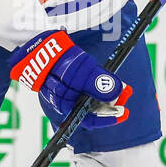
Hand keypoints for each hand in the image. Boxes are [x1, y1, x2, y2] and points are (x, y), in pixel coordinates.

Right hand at [10, 30, 130, 127]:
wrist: (39, 45)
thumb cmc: (57, 61)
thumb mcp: (80, 73)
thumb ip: (98, 83)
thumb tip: (117, 94)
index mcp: (66, 107)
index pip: (90, 120)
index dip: (109, 118)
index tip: (124, 112)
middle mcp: (66, 103)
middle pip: (93, 109)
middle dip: (111, 102)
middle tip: (126, 92)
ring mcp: (66, 93)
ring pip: (91, 98)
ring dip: (106, 93)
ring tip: (121, 85)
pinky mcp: (68, 82)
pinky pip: (86, 88)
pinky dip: (98, 85)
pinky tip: (106, 77)